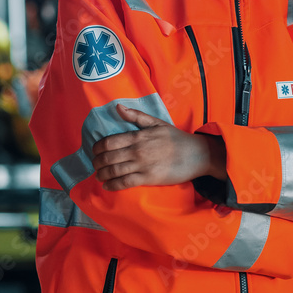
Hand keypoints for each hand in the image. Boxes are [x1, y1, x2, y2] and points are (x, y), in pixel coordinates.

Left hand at [92, 104, 218, 189]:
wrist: (197, 154)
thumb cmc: (177, 138)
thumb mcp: (157, 123)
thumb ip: (136, 116)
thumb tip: (118, 107)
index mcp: (138, 136)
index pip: (109, 142)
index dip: (97, 148)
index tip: (95, 151)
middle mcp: (137, 150)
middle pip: (108, 157)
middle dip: (97, 163)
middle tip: (95, 165)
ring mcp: (143, 165)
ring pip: (114, 171)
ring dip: (102, 174)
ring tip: (99, 176)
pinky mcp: (149, 178)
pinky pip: (125, 182)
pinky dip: (112, 185)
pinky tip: (107, 185)